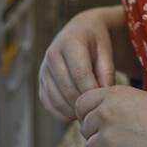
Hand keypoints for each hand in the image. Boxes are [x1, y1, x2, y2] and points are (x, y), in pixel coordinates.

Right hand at [38, 7, 116, 122]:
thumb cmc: (96, 42)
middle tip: (97, 109)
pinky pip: (48, 104)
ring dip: (73, 111)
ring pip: (56, 100)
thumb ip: (106, 73)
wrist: (80, 31)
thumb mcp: (105, 51)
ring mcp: (44, 69)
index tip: (103, 100)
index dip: (92, 91)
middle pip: (68, 89)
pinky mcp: (41, 81)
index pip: (80, 73)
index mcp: (70, 42)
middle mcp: (52, 54)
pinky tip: (76, 113)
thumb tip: (101, 97)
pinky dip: (62, 114)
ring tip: (88, 111)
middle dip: (84, 103)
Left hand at [76, 84, 146, 146]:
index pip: (81, 104)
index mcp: (112, 95)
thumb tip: (91, 117)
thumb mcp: (138, 98)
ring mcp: (108, 137)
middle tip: (121, 138)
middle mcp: (106, 113)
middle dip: (97, 134)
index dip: (87, 115)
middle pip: (85, 128)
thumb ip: (113, 103)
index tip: (98, 123)